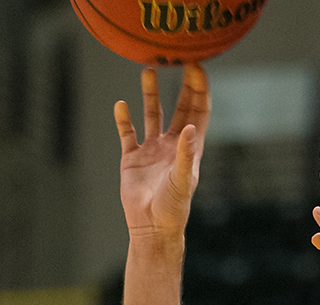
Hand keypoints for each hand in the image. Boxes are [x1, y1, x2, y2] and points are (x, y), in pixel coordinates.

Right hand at [114, 65, 208, 243]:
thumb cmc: (172, 208)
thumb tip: (186, 128)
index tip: (196, 67)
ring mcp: (152, 150)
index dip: (199, 88)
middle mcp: (172, 144)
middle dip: (180, 84)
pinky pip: (127, 133)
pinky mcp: (132, 158)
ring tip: (148, 72)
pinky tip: (120, 104)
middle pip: (179, 106)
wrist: (150, 228)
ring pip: (152, 114)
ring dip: (151, 94)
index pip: (198, 110)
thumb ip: (184, 154)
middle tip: (177, 59)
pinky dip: (124, 118)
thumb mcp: (182, 180)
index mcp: (190, 147)